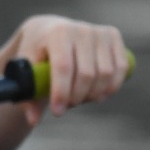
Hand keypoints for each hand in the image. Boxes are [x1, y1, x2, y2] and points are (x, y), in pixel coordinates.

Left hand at [4, 15, 128, 125]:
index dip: (62, 92)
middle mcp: (81, 29)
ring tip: (81, 98)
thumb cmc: (37, 52)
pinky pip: (121, 68)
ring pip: (105, 74)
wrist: (51, 28)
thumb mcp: (28, 69)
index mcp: (57, 33)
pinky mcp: (113, 35)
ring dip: (94, 94)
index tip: (57, 112)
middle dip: (77, 97)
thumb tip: (33, 120)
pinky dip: (112, 86)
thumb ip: (30, 93)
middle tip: (68, 105)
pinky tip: (100, 94)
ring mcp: (100, 31)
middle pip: (86, 74)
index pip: (64, 67)